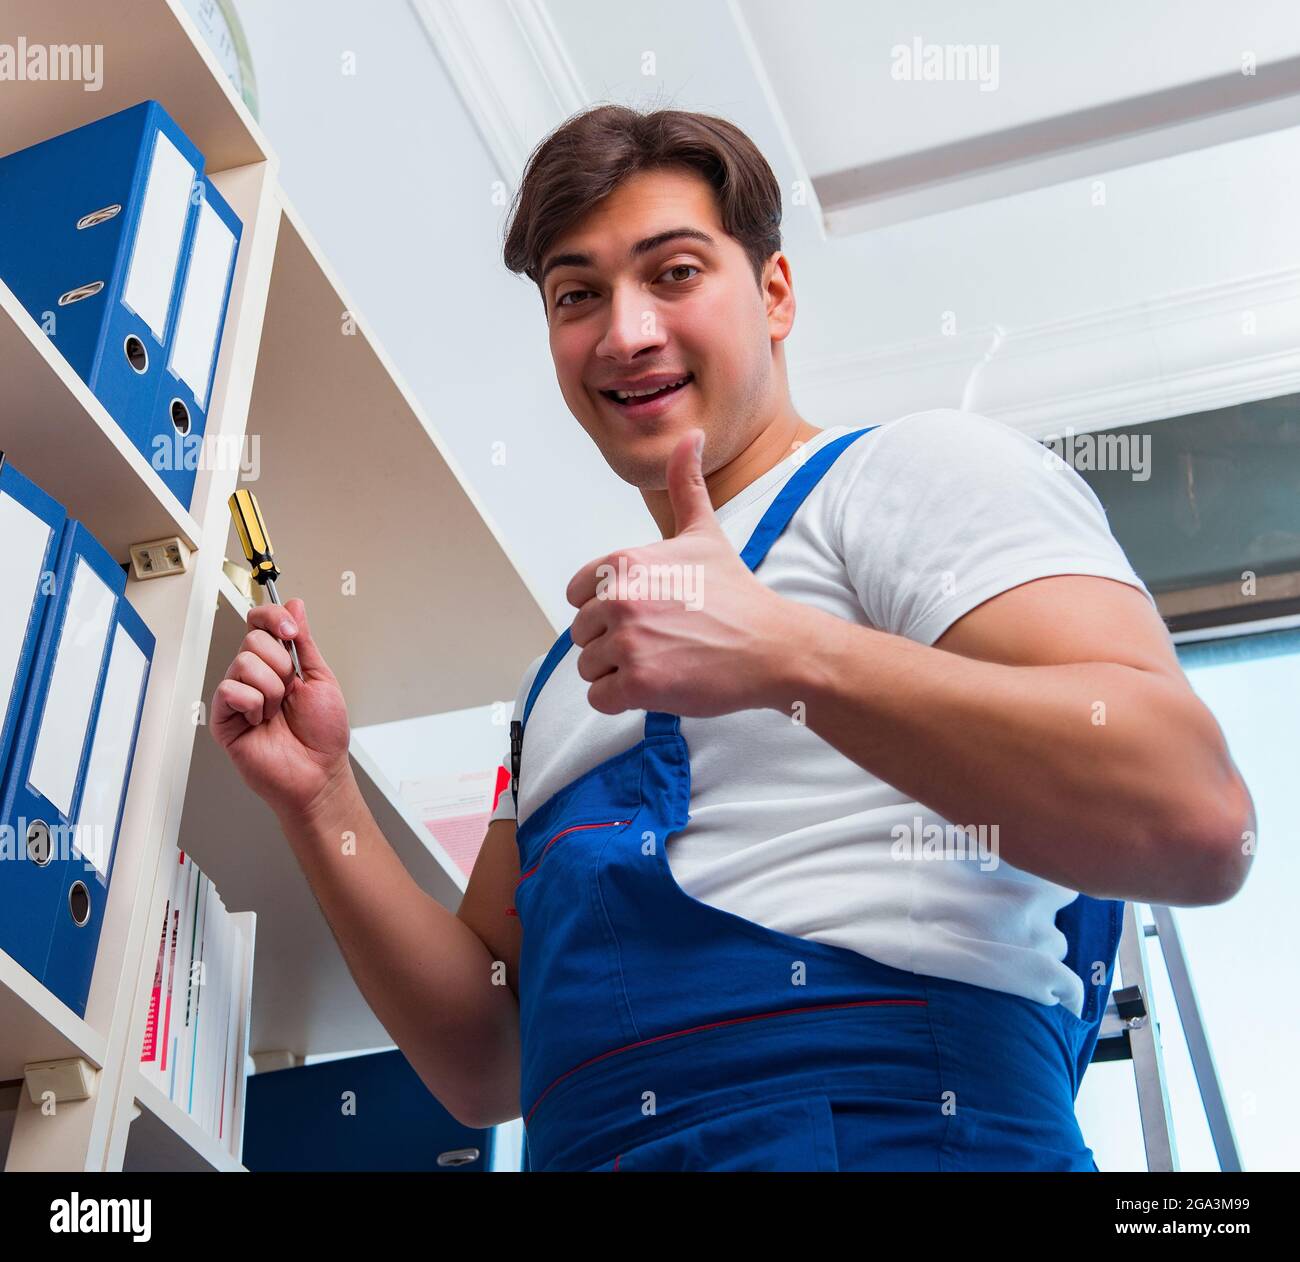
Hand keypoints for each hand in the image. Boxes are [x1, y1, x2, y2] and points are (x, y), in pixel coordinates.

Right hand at [210, 597, 351, 819]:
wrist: (319, 773)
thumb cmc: (323, 734)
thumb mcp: (321, 678)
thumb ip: (305, 641)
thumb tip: (295, 605)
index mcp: (278, 664)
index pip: (260, 623)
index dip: (273, 618)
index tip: (291, 631)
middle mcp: (255, 677)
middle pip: (253, 639)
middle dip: (282, 666)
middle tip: (290, 692)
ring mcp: (238, 696)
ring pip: (243, 662)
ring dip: (271, 689)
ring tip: (276, 712)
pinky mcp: (223, 718)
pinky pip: (229, 690)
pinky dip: (253, 704)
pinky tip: (260, 722)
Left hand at [566, 428, 798, 716]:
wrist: (772, 645)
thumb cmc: (737, 595)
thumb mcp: (704, 533)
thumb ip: (685, 484)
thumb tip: (691, 436)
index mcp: (623, 563)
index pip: (576, 596)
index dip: (606, 609)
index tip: (646, 612)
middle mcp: (618, 598)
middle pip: (582, 634)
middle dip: (614, 643)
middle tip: (662, 640)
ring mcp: (627, 642)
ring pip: (589, 667)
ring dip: (619, 672)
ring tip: (663, 660)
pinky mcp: (637, 683)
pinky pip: (599, 698)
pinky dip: (623, 699)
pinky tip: (659, 683)